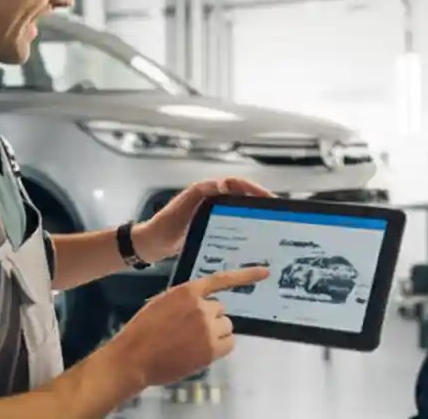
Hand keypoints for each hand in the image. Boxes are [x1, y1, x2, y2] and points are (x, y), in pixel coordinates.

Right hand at [110, 266, 270, 386]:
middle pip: (220, 309)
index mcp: (187, 291)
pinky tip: (202, 351)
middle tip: (189, 330)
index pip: (221, 279)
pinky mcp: (211, 348)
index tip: (265, 272)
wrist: (134, 357)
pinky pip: (229, 343)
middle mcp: (201, 306)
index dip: (246, 275)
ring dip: (215, 332)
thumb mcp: (161, 303)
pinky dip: (220, 346)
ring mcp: (207, 327)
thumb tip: (203, 305)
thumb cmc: (143, 332)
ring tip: (191, 342)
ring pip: (226, 326)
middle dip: (210, 318)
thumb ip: (184, 300)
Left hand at [134, 178, 273, 262]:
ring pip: (239, 209)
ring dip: (254, 213)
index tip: (267, 197)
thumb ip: (200, 193)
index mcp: (206, 191)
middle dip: (259, 200)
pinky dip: (245, 226)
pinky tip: (253, 239)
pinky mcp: (211, 226)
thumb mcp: (182, 207)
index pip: (236, 184)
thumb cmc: (164, 225)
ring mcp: (211, 213)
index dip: (252, 188)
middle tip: (276, 211)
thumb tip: (223, 183)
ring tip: (270, 224)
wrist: (151, 244)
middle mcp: (211, 199)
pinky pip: (232, 223)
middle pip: (241, 195)